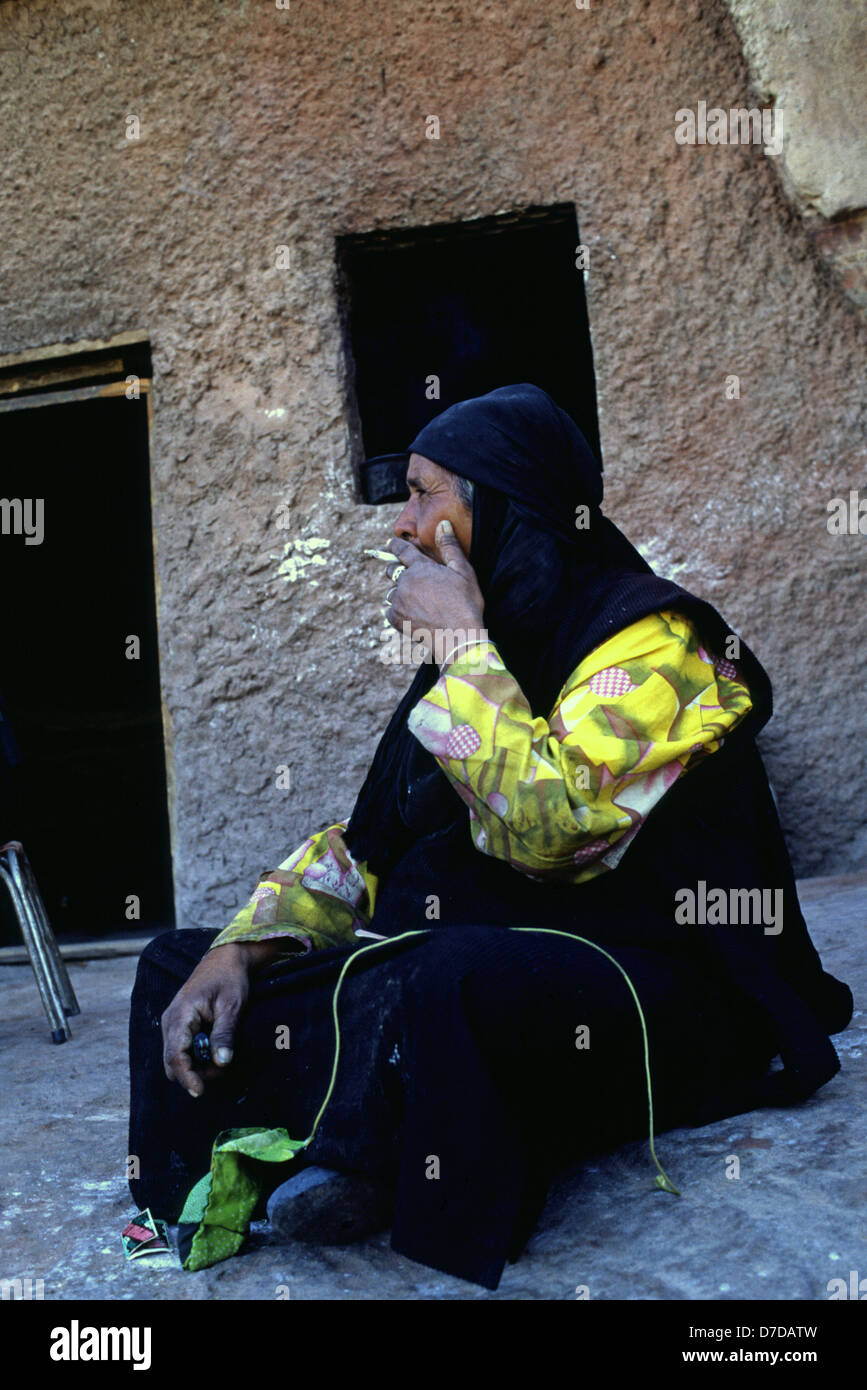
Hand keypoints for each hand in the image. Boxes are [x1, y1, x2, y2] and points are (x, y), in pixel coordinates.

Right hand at [161, 941, 285, 1095]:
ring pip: (176, 1058)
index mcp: (180, 1014)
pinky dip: (197, 1055)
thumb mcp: (232, 1005)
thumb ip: (225, 1033)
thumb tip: (221, 1062)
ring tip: (222, 1055)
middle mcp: (170, 1021)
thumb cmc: (230, 978)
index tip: (200, 1092)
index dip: (186, 1077)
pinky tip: (216, 1047)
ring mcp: (173, 1023)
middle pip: (172, 1062)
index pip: (175, 1055)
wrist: (226, 959)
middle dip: (194, 1073)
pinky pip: (182, 1049)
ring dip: (197, 1065)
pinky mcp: (180, 1025)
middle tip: (221, 1068)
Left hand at [386, 522, 483, 639]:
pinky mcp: (396, 619)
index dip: (395, 545)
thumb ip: (450, 547)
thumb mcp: (464, 571)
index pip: (402, 550)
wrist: (459, 638)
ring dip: (399, 594)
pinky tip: (413, 615)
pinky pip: (390, 611)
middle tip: (409, 578)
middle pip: (391, 571)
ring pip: (391, 593)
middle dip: (396, 570)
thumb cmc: (466, 604)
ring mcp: (398, 601)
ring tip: (416, 602)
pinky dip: (398, 612)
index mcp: (421, 568)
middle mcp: (405, 582)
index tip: (391, 544)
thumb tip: (442, 524)